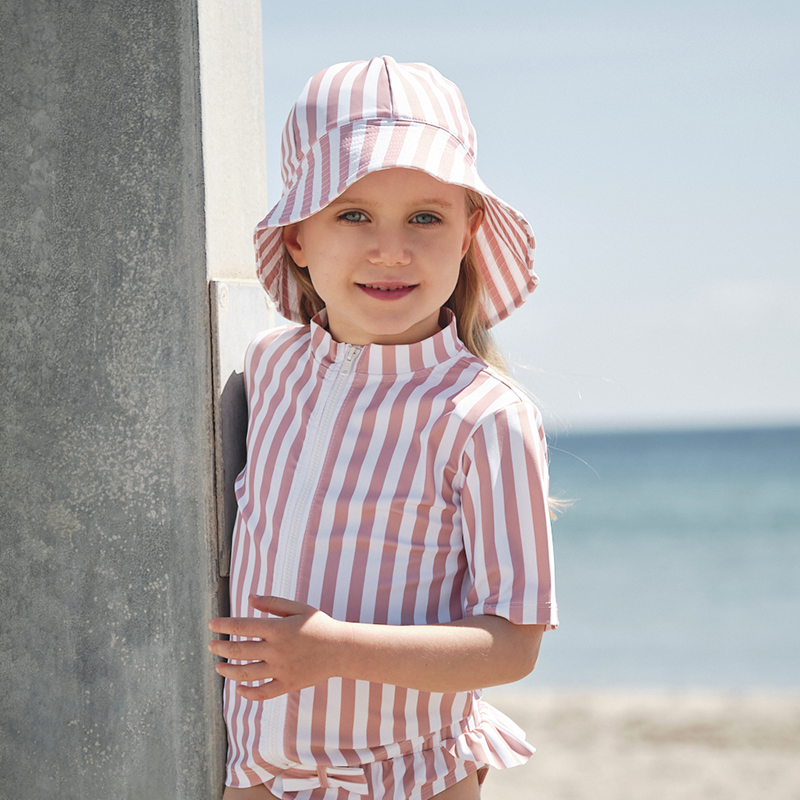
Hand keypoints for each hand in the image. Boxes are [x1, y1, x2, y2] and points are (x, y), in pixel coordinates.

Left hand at [208, 595, 349, 700]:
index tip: (211, 625)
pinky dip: (248, 693)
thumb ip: (272, 603)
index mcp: (277, 629)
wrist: (340, 649)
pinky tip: (238, 689)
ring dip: (228, 671)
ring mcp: (281, 669)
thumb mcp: (297, 608)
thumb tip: (249, 598)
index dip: (223, 625)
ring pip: (246, 674)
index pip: (242, 626)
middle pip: (239, 651)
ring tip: (218, 667)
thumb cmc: (318, 625)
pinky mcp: (288, 684)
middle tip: (211, 646)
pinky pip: (263, 693)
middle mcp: (276, 650)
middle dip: (220, 648)